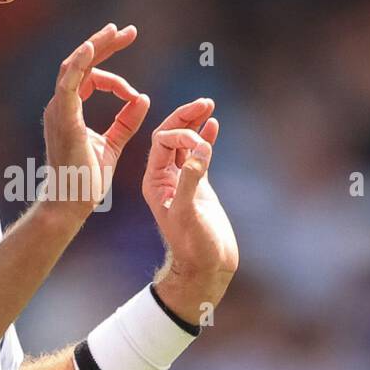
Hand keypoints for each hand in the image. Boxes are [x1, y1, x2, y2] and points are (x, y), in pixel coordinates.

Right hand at [41, 23, 150, 223]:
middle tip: (127, 31)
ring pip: (74, 66)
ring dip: (96, 46)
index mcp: (70, 111)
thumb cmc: (86, 180)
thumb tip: (142, 97)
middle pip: (81, 64)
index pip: (90, 79)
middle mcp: (61, 106)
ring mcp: (59, 110)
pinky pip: (69, 83)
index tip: (134, 94)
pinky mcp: (64, 118)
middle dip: (104, 45)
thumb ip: (126, 121)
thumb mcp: (112, 144)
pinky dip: (79, 63)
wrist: (70, 204)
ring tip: (116, 32)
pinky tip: (92, 47)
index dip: (115, 80)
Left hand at [142, 98, 238, 322]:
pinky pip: (199, 156)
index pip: (161, 143)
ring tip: (209, 105)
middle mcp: (164, 178)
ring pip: (185, 143)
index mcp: (155, 182)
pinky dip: (207, 139)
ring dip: (196, 123)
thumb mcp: (189, 213)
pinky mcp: (198, 186)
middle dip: (186, 117)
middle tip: (204, 101)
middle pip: (171, 137)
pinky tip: (214, 125)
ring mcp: (181, 181)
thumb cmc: (195, 246)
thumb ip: (191, 182)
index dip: (179, 132)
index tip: (200, 139)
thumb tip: (199, 151)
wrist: (205, 267)